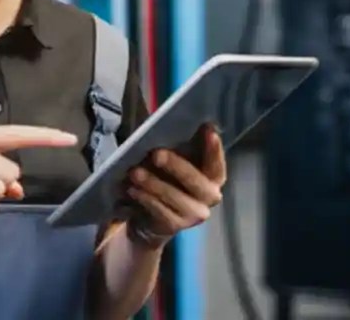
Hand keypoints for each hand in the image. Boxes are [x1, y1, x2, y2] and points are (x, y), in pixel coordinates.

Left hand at [125, 124, 226, 246]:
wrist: (149, 218)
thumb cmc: (163, 179)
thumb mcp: (169, 163)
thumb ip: (175, 147)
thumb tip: (166, 122)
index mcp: (212, 179)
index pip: (217, 165)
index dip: (214, 149)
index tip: (207, 130)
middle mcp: (209, 198)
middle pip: (199, 183)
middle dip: (177, 167)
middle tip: (157, 154)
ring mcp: (194, 215)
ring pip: (177, 199)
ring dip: (155, 184)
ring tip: (135, 172)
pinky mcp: (175, 226)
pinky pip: (161, 213)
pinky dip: (146, 199)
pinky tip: (132, 190)